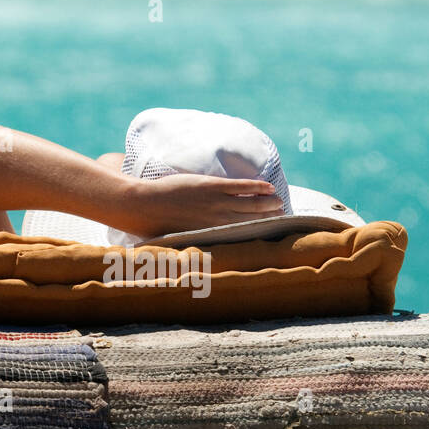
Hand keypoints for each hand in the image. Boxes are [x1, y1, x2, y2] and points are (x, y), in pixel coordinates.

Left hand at [124, 174, 282, 237]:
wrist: (146, 207)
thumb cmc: (160, 224)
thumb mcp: (183, 235)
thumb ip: (199, 237)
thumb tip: (206, 241)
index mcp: (214, 234)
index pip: (243, 234)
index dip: (260, 232)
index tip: (271, 231)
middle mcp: (220, 222)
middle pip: (254, 220)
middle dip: (270, 218)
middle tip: (282, 215)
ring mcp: (218, 204)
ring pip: (253, 204)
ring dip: (269, 203)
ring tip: (279, 202)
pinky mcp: (213, 187)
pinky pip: (242, 187)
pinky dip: (258, 187)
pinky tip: (267, 187)